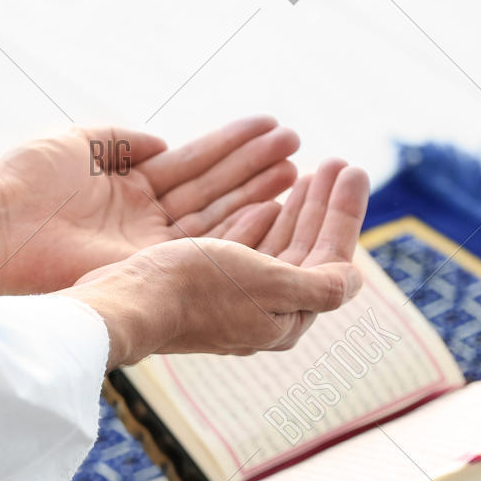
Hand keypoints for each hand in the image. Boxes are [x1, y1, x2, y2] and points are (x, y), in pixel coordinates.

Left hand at [0, 116, 302, 292]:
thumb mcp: (85, 142)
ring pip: (214, 217)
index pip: (192, 165)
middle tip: (299, 149)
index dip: (232, 148)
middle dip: (255, 169)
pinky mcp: (147, 267)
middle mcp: (145, 220)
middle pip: (212, 192)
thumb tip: (163, 143)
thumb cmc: (26, 178)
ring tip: (297, 170)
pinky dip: (236, 226)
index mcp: (130, 188)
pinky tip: (271, 207)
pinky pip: (199, 246)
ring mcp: (149, 246)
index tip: (271, 130)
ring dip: (256, 193)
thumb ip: (128, 142)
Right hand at [68, 160, 369, 366]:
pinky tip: (265, 203)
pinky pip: (246, 254)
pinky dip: (261, 223)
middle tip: (337, 162)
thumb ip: (318, 284)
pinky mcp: (205, 291)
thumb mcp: (268, 283)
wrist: (126, 305)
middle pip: (308, 254)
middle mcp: (265, 316)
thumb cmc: (194, 291)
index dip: (345, 214)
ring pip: (278, 250)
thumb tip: (354, 280)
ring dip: (296, 210)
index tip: (353, 169)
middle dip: (324, 206)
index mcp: (286, 318)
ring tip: (309, 173)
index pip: (332, 262)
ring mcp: (234, 304)